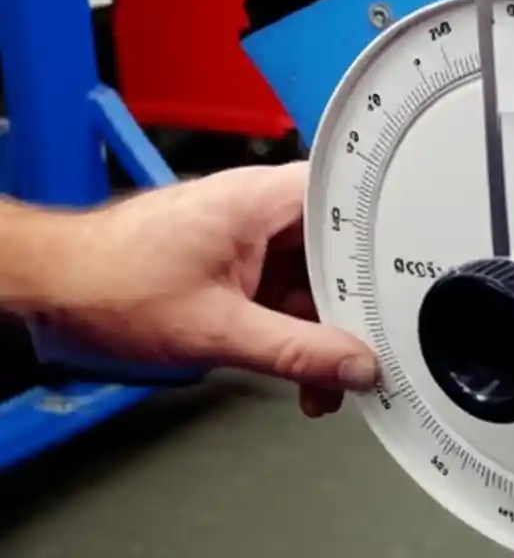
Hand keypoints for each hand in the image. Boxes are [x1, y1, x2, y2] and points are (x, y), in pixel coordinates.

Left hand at [32, 163, 376, 416]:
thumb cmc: (107, 280)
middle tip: (359, 349)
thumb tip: (353, 367)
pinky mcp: (234, 261)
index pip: (351, 202)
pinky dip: (292, 328)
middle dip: (348, 307)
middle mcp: (258, 208)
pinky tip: (293, 365)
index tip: (401, 285)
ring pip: (311, 277)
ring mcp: (246, 234)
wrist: (51, 288)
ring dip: (319, 326)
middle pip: (336, 250)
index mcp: (261, 199)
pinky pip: (284, 291)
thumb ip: (294, 351)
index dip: (384, 242)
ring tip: (320, 376)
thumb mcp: (215, 329)